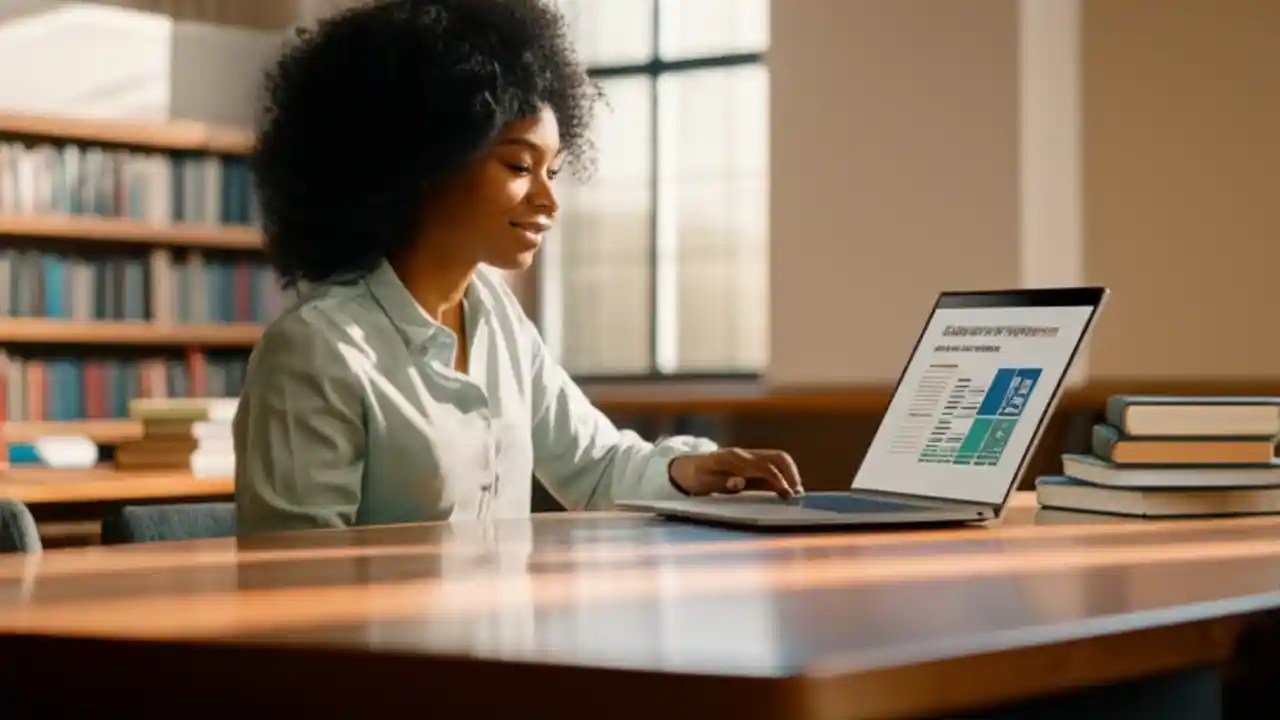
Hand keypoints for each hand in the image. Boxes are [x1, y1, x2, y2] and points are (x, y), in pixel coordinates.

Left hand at [668, 448, 803, 498]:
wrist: (686, 468)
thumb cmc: (695, 476)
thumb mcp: (704, 482)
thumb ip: (722, 482)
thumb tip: (740, 483)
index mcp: (733, 458)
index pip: (763, 466)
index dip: (777, 479)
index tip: (788, 493)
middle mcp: (744, 454)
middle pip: (777, 457)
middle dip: (791, 474)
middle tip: (797, 494)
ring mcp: (749, 457)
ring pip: (778, 460)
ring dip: (790, 474)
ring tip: (796, 493)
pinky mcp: (751, 464)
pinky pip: (773, 466)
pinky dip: (784, 476)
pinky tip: (788, 490)